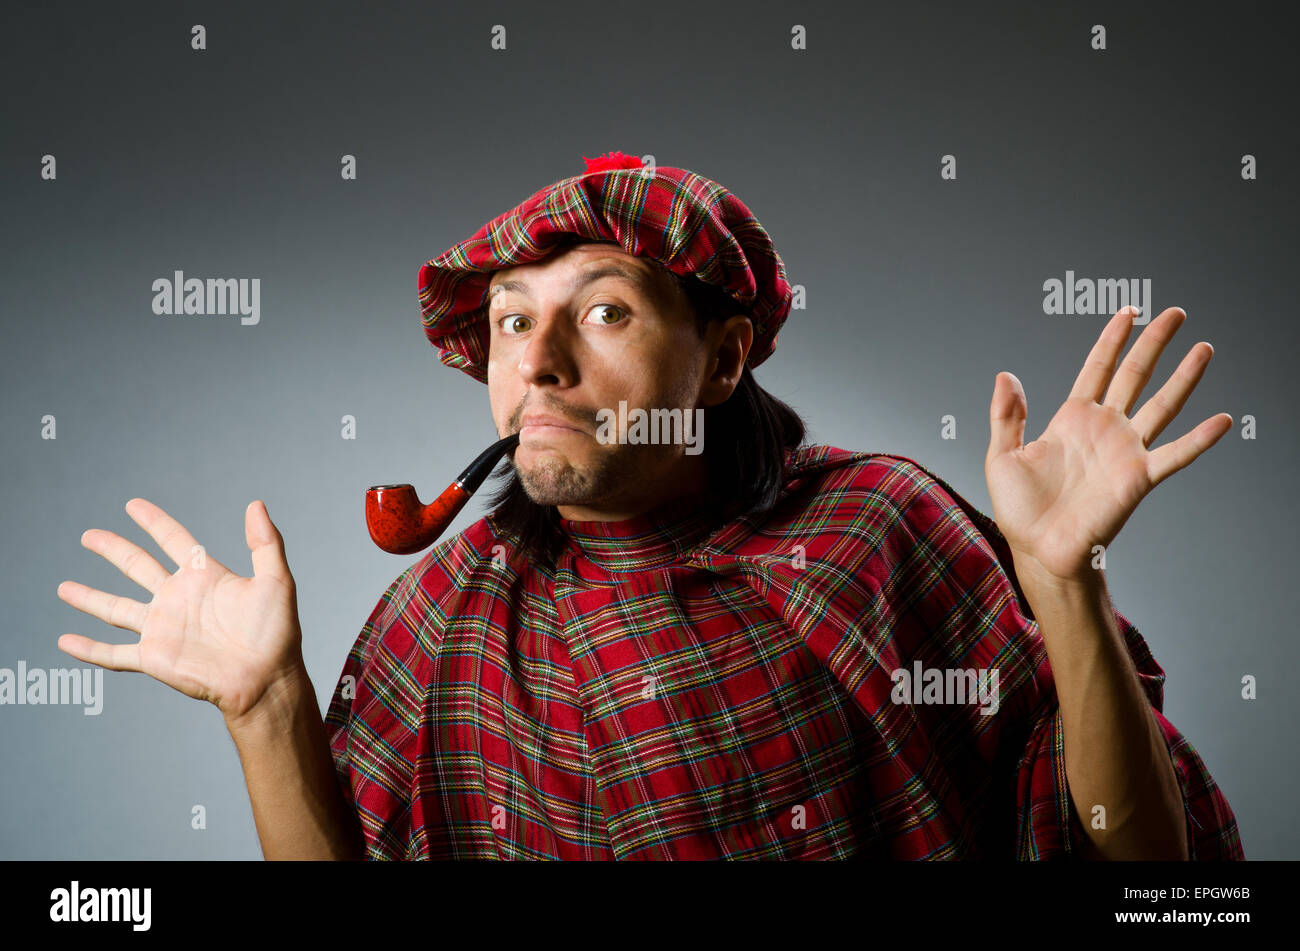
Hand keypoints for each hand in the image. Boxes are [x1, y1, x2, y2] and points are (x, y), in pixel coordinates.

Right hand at [56, 499, 304, 721]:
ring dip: (90, 598)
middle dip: (113, 550)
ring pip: (116, 609)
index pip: (174, 541)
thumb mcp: (277, 580)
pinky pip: (113, 654)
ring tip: (63, 587)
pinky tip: (65, 642)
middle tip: (88, 535)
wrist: (266, 679)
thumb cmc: (276, 633)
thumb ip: (266, 542)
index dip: (154, 522)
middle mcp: (178, 599)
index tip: (133, 505)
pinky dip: (88, 649)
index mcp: (205, 577)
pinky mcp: (154, 658)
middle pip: (137, 566)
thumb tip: (256, 504)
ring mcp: (163, 628)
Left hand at [985, 306, 1231, 582]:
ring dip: (1184, 377)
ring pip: (1161, 405)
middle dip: (1154, 343)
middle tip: (1174, 313)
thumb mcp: (1002, 456)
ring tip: (1203, 348)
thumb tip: (1005, 375)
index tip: (1127, 312)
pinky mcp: (1138, 478)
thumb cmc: (1020, 509)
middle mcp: (1104, 429)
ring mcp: (1124, 451)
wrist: (1038, 550)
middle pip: (1134, 374)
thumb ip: (1006, 415)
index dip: (1112, 339)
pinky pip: (1175, 455)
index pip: (1097, 367)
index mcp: (1072, 419)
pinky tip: (1221, 420)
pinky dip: (1199, 439)